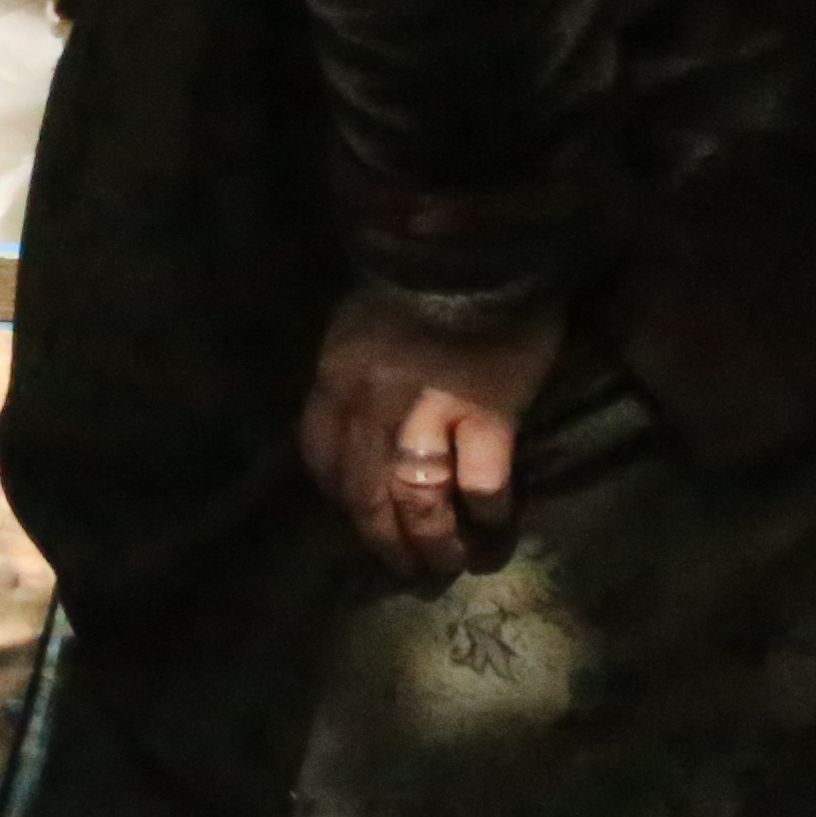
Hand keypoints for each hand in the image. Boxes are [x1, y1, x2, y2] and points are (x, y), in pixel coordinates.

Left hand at [297, 286, 562, 583]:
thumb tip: (367, 432)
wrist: (472, 247)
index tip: (359, 518)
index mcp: (336, 380)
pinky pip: (479, 479)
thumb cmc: (417, 286)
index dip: (338, 496)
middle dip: (383, 538)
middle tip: (406, 569)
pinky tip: (493, 521)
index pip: (322, 454)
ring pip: (415, 496)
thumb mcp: (359, 330)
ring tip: (449, 561)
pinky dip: (483, 508)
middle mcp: (371, 403)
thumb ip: (356, 381)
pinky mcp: (487, 412)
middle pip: (366, 492)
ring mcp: (428, 409)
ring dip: (432, 540)